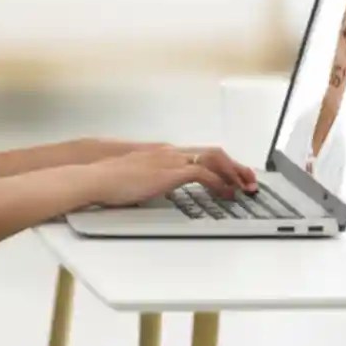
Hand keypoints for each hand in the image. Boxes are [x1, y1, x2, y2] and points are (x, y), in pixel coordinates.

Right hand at [80, 145, 254, 207]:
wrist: (96, 176)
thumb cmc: (110, 181)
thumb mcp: (136, 179)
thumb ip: (150, 181)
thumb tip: (155, 191)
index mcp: (163, 152)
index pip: (200, 152)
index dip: (221, 163)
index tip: (234, 174)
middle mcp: (170, 152)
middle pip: (213, 152)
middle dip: (235, 165)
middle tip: (249, 179)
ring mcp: (170, 160)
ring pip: (213, 158)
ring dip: (233, 172)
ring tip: (243, 187)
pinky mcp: (169, 172)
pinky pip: (202, 173)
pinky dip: (219, 182)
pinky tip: (225, 193)